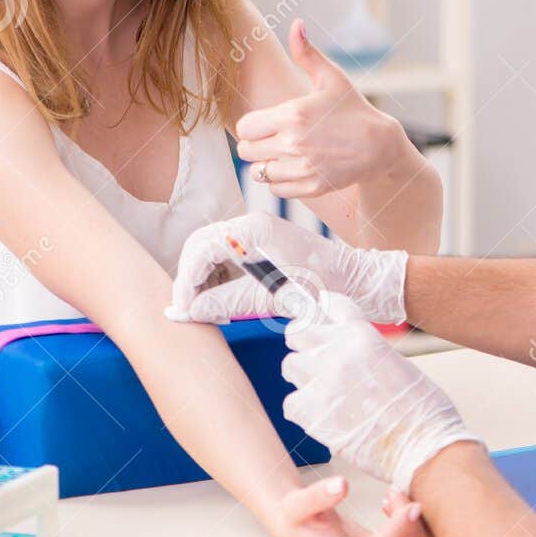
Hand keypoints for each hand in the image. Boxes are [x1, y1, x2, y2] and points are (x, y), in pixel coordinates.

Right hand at [167, 211, 406, 323]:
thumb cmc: (322, 285)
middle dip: (190, 279)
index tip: (182, 307)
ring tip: (206, 310)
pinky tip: (220, 302)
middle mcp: (250, 225)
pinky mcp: (258, 245)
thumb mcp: (274, 297)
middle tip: (189, 311)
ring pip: (209, 253)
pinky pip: (225, 259)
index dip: (187, 279)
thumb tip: (192, 311)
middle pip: (201, 246)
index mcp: (254, 228)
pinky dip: (216, 280)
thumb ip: (229, 302)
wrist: (352, 279)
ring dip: (202, 281)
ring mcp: (253, 233)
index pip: (202, 247)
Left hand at [236, 20, 406, 200]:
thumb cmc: (353, 109)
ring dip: (267, 163)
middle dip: (256, 144)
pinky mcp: (310, 187)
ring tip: (285, 153)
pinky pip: (275, 189)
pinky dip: (279, 181)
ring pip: (259, 171)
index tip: (266, 124)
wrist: (380, 146)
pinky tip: (295, 167)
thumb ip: (306, 53)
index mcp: (292, 114)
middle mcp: (293, 143)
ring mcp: (301, 168)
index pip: (244, 128)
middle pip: (246, 151)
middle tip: (274, 138)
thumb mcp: (332, 78)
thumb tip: (296, 24)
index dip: (252, 125)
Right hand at [267, 473, 438, 536]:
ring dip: (416, 522)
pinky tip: (396, 511)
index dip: (399, 529)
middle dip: (407, 516)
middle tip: (391, 490)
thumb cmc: (298, 519)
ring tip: (392, 499)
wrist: (301, 530)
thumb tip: (341, 485)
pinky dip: (419, 528)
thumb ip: (317, 496)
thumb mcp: (296, 504)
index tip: (412, 505)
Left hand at [282, 293, 482, 491]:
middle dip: (303, 344)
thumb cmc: (422, 410)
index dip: (323, 311)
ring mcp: (322, 382)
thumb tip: (350, 354)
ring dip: (301, 376)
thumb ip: (367, 351)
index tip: (318, 316)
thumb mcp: (397, 362)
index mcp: (362, 335)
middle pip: (298, 332)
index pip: (330, 305)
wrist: (423, 446)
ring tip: (319, 391)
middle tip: (312, 358)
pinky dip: (302, 410)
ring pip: (290, 366)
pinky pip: (290, 403)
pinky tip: (320, 417)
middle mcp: (338, 352)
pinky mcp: (313, 414)